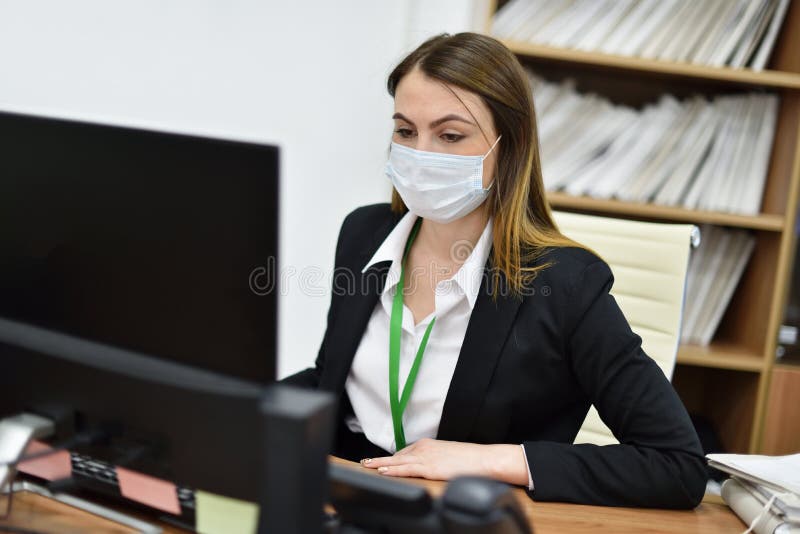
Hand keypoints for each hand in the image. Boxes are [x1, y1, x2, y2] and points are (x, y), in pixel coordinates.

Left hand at [359, 438, 528, 485]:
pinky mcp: (429, 467)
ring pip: (397, 461)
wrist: (484, 459)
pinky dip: (392, 469)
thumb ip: (435, 460)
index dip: (390, 459)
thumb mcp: (448, 457)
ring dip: (380, 464)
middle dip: (381, 460)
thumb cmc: (470, 460)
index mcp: (428, 444)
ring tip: (366, 466)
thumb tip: (430, 468)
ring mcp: (426, 457)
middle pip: (397, 456)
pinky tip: (382, 470)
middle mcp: (424, 448)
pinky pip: (406, 468)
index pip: (404, 453)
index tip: (379, 462)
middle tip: (365, 463)